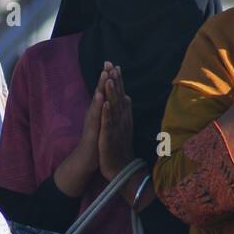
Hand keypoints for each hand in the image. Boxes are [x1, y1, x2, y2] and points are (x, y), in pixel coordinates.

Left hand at [97, 62, 133, 181]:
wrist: (120, 168)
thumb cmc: (120, 147)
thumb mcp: (124, 126)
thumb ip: (126, 111)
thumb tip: (128, 97)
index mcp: (124, 116)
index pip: (121, 95)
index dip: (119, 80)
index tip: (115, 65)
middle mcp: (122, 120)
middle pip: (119, 97)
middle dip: (116, 81)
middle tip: (112, 65)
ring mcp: (116, 128)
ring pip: (114, 108)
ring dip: (113, 93)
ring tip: (110, 78)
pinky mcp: (110, 138)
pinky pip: (108, 124)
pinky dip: (107, 113)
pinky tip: (105, 103)